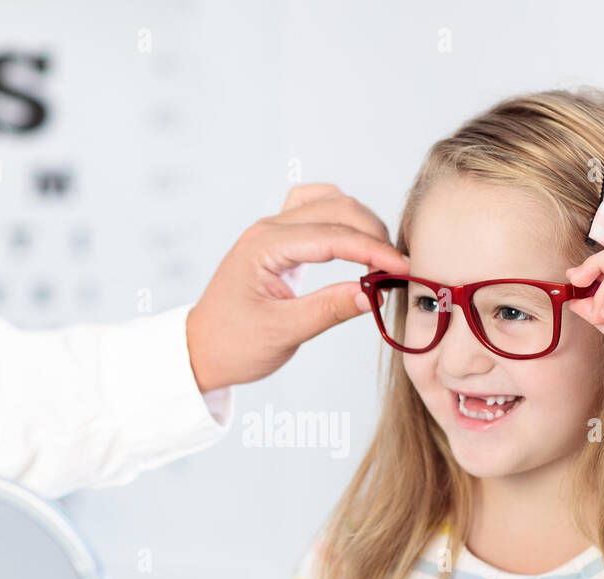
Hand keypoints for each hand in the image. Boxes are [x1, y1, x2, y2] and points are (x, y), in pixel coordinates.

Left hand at [185, 184, 408, 391]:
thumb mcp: (282, 333)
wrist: (201, 350)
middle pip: (336, 209)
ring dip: (361, 224)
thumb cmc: (233, 344)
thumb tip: (373, 294)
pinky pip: (317, 211)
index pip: (332, 237)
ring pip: (330, 203)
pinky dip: (343, 221)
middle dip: (372, 235)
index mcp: (264, 247)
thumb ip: (328, 310)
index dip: (372, 251)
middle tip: (395, 273)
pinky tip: (356, 244)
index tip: (402, 269)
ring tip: (379, 261)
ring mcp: (273, 230)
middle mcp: (268, 229)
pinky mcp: (280, 240)